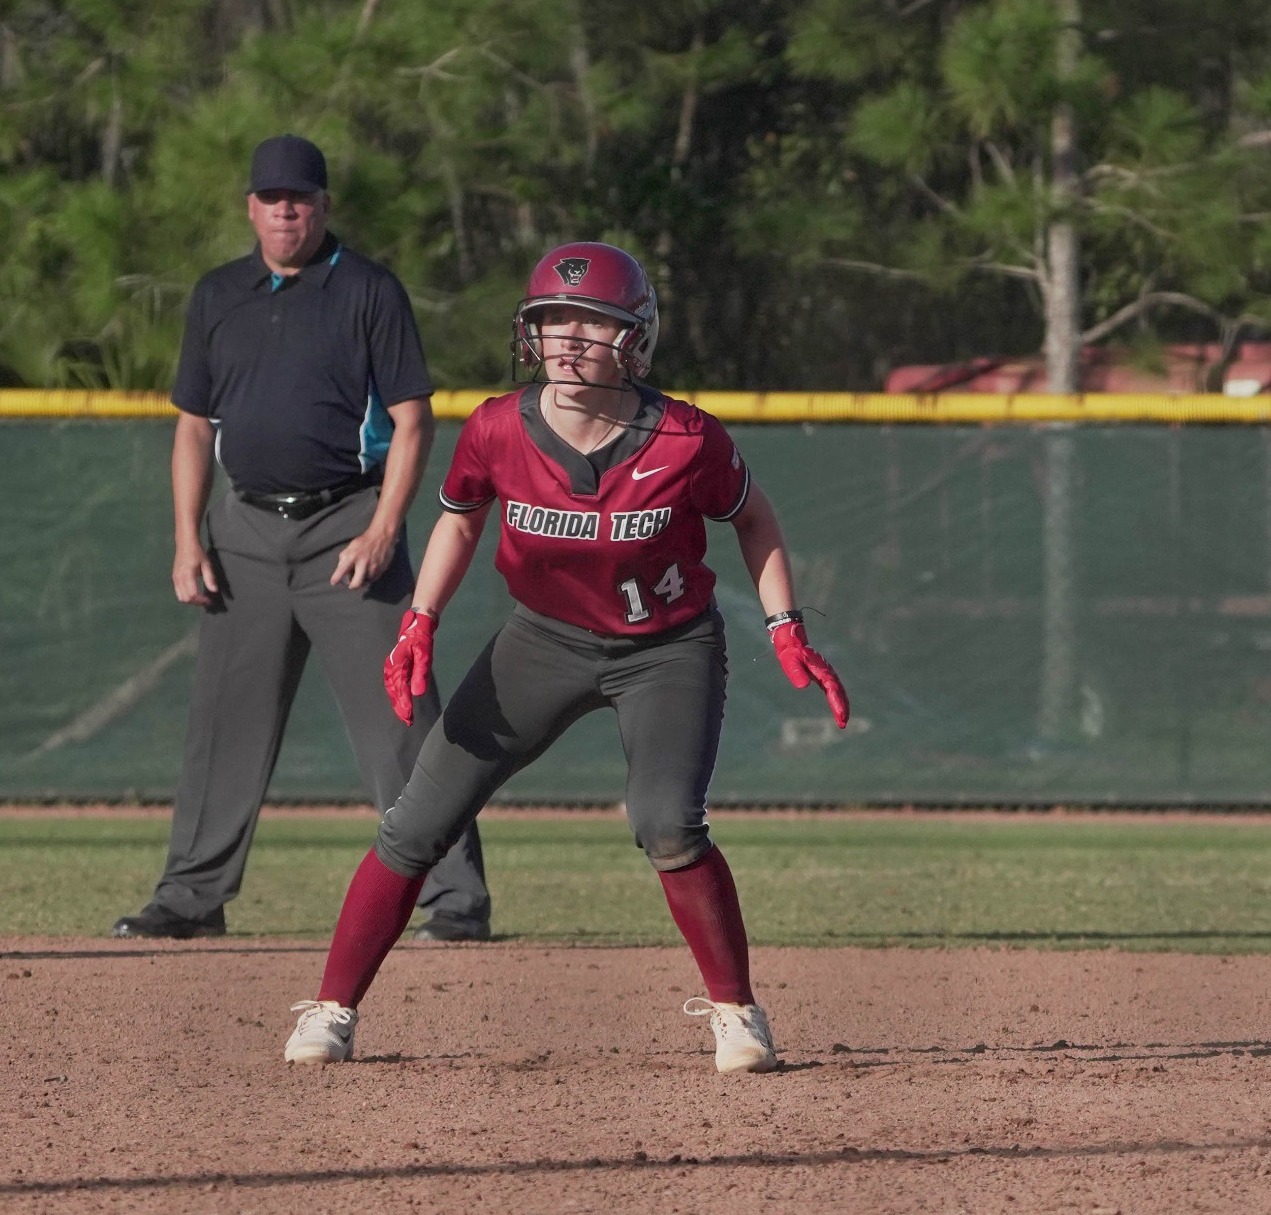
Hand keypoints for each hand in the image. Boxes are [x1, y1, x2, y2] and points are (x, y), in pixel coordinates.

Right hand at [172, 540, 217, 606]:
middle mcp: (179, 579)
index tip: (210, 600)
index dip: (202, 600)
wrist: (185, 543)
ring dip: (191, 600)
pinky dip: (186, 596)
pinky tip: (195, 593)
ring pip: (181, 597)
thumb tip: (214, 591)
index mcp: (187, 575)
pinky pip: (178, 592)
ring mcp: (175, 579)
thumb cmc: (197, 553)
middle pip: (186, 599)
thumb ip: (210, 578)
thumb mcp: (206, 564)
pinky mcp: (174, 578)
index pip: (193, 594)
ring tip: (201, 598)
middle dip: (197, 602)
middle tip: (207, 600)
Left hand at [331, 525, 395, 589]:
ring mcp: (373, 568)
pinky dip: (369, 577)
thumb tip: (341, 570)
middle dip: (352, 586)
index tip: (334, 582)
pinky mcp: (381, 570)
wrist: (382, 537)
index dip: (336, 579)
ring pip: (365, 582)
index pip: (341, 571)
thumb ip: (344, 558)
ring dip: (362, 580)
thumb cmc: (364, 542)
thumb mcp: (350, 547)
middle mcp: (363, 564)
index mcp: (352, 557)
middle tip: (351, 584)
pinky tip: (369, 570)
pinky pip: (373, 579)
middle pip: (355, 584)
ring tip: (362, 573)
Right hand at [383, 609, 436, 725]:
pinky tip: (400, 701)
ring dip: (396, 702)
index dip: (404, 703)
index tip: (408, 716)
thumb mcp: (425, 655)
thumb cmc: (421, 639)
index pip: (400, 689)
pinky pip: (392, 684)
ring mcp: (391, 667)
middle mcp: (391, 667)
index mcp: (398, 665)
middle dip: (399, 707)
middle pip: (394, 691)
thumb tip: (417, 693)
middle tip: (407, 721)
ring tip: (404, 714)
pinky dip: (395, 694)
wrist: (416, 625)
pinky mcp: (393, 666)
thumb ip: (420, 674)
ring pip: (391, 689)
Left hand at [770, 621, 848, 728]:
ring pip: (839, 691)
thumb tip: (802, 686)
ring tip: (843, 722)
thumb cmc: (791, 653)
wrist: (792, 642)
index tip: (839, 714)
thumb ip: (796, 673)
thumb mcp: (790, 662)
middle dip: (842, 708)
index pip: (832, 688)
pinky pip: (834, 689)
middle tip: (843, 724)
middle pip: (839, 692)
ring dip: (842, 705)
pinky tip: (839, 708)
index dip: (836, 702)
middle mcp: (827, 672)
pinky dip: (838, 699)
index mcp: (822, 670)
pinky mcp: (824, 676)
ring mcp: (827, 674)